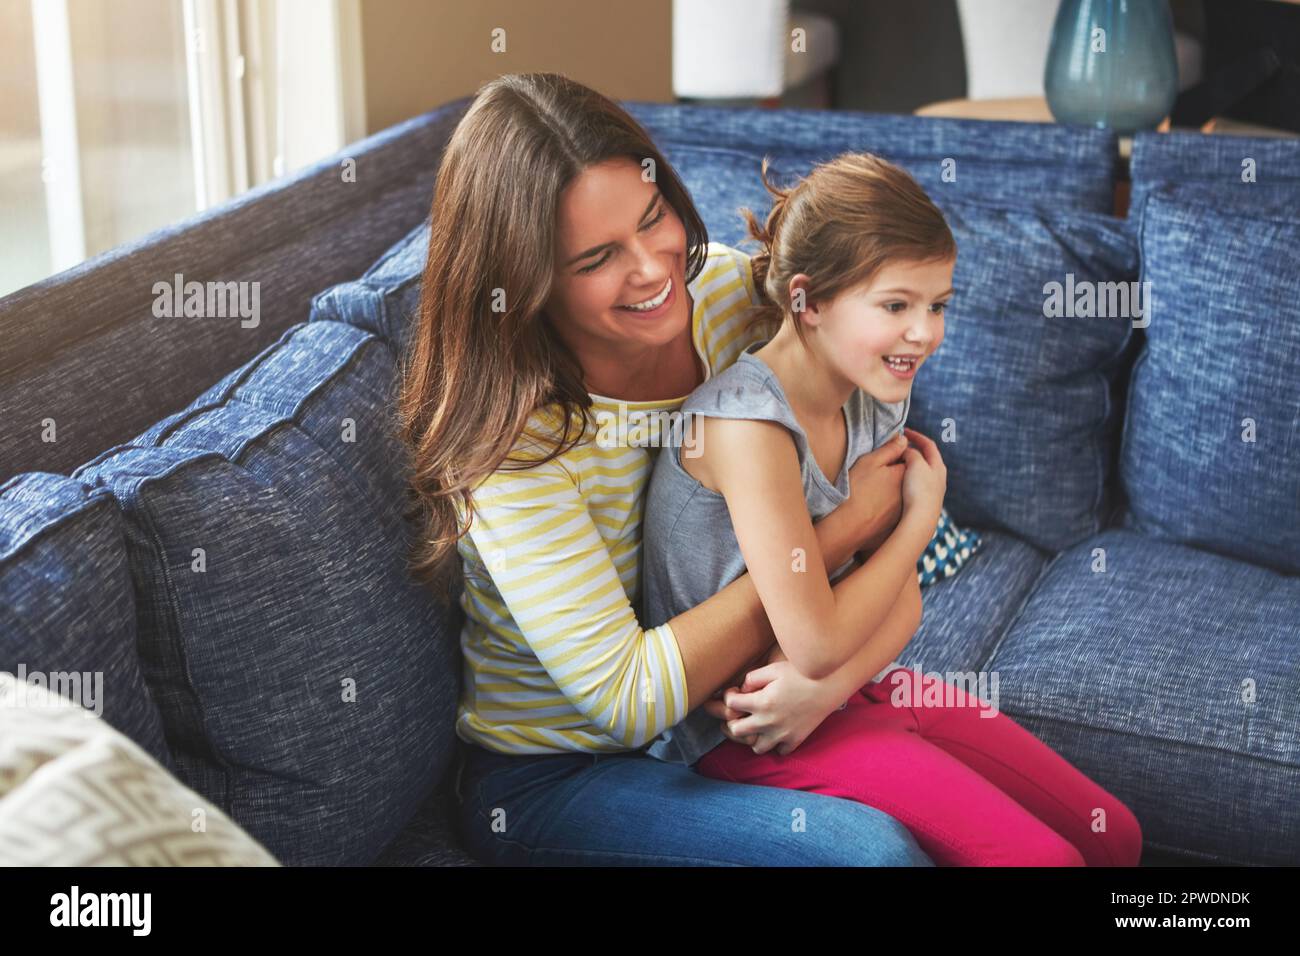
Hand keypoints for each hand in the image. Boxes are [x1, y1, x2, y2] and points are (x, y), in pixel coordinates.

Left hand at [702, 659, 844, 755]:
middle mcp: (768, 722)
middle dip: (733, 721)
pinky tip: (777, 731)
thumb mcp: (774, 668)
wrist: (829, 685)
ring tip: (757, 724)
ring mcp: (782, 733)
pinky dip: (776, 744)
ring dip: (753, 737)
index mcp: (761, 702)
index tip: (735, 691)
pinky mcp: (796, 739)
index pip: (730, 704)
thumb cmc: (802, 673)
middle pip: (736, 730)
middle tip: (739, 712)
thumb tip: (742, 688)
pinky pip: (780, 750)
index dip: (729, 695)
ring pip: (756, 747)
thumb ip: (752, 678)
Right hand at [845, 434, 907, 552]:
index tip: (883, 452)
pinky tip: (871, 502)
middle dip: (896, 468)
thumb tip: (903, 440)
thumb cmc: (858, 491)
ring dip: (892, 485)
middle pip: (907, 473)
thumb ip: (890, 448)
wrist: (850, 527)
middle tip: (876, 468)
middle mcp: (912, 491)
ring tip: (871, 486)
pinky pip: (895, 504)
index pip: (909, 456)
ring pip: (901, 489)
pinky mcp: (898, 520)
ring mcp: (906, 507)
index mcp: (909, 473)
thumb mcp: (871, 462)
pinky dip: (887, 500)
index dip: (896, 452)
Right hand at [899, 427, 945, 528]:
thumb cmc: (918, 491)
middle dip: (914, 451)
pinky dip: (906, 479)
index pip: (929, 445)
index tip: (904, 431)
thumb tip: (907, 449)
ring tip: (896, 464)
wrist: (920, 520)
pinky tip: (896, 484)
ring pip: (920, 473)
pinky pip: (914, 485)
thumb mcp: (915, 464)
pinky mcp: (923, 504)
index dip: (916, 436)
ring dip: (909, 466)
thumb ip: (911, 453)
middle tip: (900, 447)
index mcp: (938, 466)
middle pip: (926, 459)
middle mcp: (938, 479)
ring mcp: (932, 493)